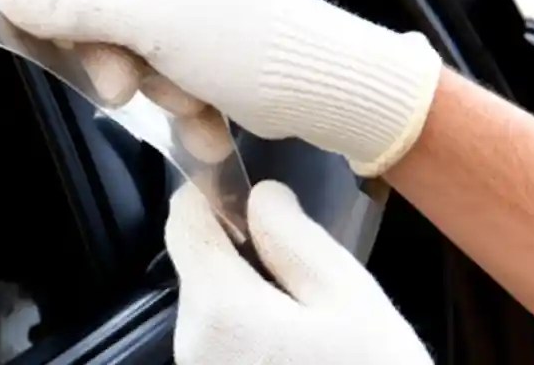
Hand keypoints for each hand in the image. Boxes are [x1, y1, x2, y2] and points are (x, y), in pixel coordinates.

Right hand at [0, 0, 441, 175]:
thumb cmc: (242, 41)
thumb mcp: (142, 23)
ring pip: (118, 41)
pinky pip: (156, 61)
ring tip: (186, 96)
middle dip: (103, 53)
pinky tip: (205, 114)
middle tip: (121, 87)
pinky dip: (174, 94)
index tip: (37, 42)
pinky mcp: (198, 32)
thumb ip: (67, 5)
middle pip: (83, 0)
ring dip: (146, 81)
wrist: (329, 85)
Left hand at [166, 180, 431, 363]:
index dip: (206, 196)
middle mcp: (192, 345)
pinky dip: (251, 335)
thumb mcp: (350, 301)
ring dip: (249, 298)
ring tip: (311, 317)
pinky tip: (299, 350)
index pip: (183, 225)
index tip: (238, 186)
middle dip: (241, 254)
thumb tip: (260, 196)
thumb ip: (294, 240)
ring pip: (212, 309)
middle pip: (199, 269)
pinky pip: (222, 346)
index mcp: (218, 308)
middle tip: (302, 265)